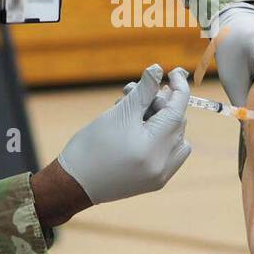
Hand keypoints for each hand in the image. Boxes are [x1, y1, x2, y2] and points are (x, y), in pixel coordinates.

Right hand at [56, 64, 191, 203]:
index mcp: (153, 147)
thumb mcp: (118, 113)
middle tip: (133, 93)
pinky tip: (141, 130)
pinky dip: (162, 138)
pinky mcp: (156, 182)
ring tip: (134, 113)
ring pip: (176, 138)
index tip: (173, 73)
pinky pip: (171, 155)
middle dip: (159, 104)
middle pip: (176, 123)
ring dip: (162, 120)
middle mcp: (162, 164)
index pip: (177, 110)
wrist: (74, 184)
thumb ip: (142, 91)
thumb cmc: (91, 146)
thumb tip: (157, 69)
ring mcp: (161, 175)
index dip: (178, 88)